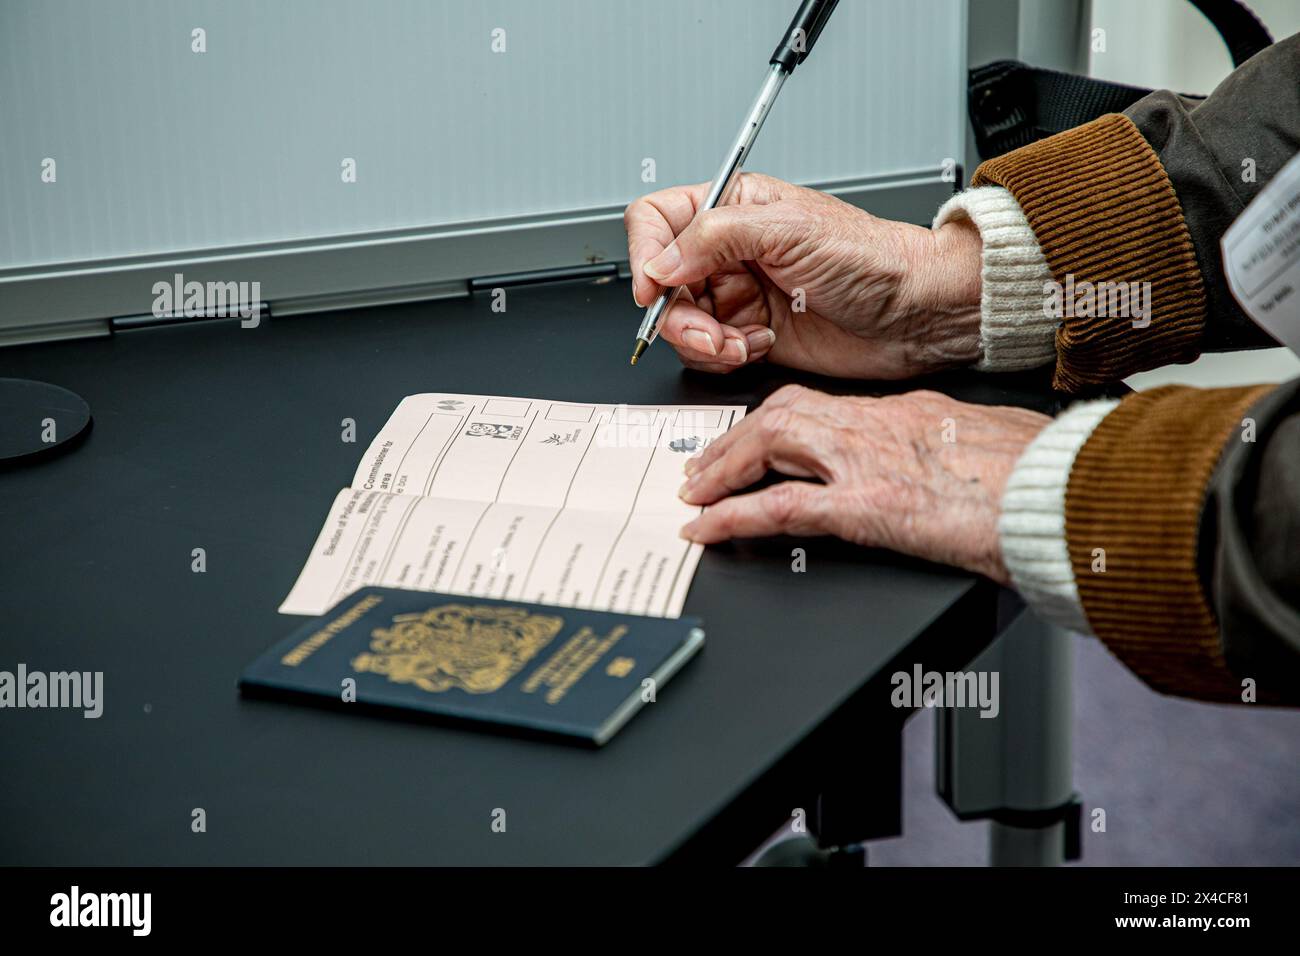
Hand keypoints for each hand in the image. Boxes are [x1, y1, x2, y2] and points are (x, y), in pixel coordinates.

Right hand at [624, 172, 982, 376]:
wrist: (914, 314)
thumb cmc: (873, 259)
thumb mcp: (789, 229)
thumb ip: (715, 236)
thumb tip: (661, 262)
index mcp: (733, 208)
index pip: (657, 221)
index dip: (646, 254)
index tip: (655, 287)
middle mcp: (729, 253)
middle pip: (661, 283)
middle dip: (679, 314)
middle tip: (710, 330)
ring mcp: (738, 297)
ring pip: (681, 325)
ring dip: (704, 341)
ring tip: (742, 342)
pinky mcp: (750, 336)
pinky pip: (708, 354)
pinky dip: (725, 358)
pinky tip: (761, 347)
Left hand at [676, 385, 1050, 584]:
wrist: (1069, 491)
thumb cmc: (1042, 473)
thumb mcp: (989, 444)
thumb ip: (948, 448)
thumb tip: (940, 464)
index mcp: (906, 411)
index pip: (821, 407)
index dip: (776, 423)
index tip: (754, 440)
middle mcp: (879, 424)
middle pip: (783, 414)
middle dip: (735, 440)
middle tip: (704, 467)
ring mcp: (870, 460)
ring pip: (772, 444)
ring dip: (724, 469)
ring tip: (696, 494)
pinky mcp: (871, 504)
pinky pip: (783, 506)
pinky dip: (737, 515)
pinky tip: (709, 530)